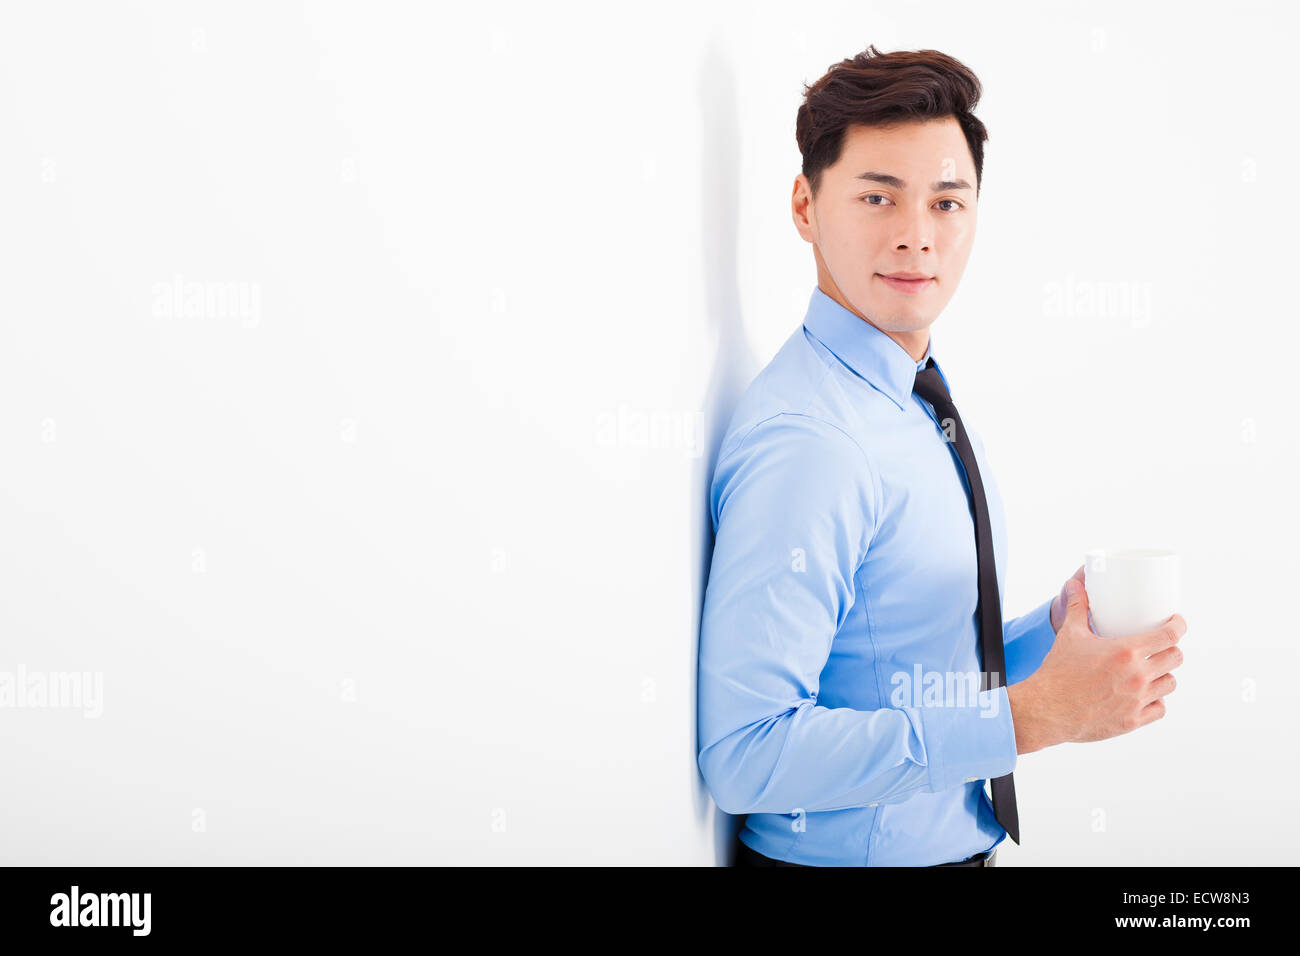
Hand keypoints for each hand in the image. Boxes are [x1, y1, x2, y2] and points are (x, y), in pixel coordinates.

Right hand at [1007, 578, 1186, 753]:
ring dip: (1164, 675)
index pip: (1169, 635)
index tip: (1176, 622)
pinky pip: (1159, 709)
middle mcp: (1137, 676)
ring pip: (1170, 683)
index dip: (1178, 626)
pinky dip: (1156, 700)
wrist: (1048, 709)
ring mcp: (1137, 700)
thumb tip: (1075, 585)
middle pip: (1175, 658)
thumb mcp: (1069, 635)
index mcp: (1126, 652)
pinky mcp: (1133, 721)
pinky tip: (1146, 695)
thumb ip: (1077, 608)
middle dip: (1171, 649)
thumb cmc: (1058, 671)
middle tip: (1161, 646)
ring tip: (1153, 671)